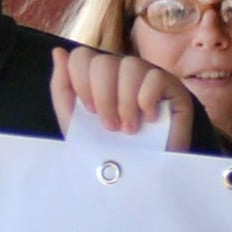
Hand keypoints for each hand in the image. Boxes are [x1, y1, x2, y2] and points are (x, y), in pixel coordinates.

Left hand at [50, 47, 187, 140]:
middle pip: (103, 61)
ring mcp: (148, 76)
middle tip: (110, 127)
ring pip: (130, 66)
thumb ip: (62, 88)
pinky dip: (147, 102)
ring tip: (130, 130)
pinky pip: (155, 77)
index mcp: (99, 76)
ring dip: (126, 104)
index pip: (82, 57)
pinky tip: (150, 119)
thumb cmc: (108, 151)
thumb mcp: (75, 123)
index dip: (81, 83)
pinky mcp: (172, 87)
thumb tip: (59, 53)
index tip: (89, 112)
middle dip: (103, 98)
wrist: (141, 178)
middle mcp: (123, 71)